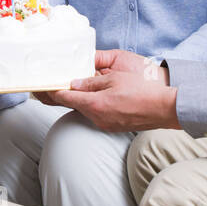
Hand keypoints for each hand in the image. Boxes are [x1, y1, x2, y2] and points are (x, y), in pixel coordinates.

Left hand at [47, 68, 179, 132]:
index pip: (66, 98)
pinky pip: (97, 115)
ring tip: (73, 89)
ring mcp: (105, 124)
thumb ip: (91, 83)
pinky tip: (96, 98)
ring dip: (79, 100)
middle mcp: (97, 118)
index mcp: (94, 104)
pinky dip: (92, 106)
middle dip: (63, 96)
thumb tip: (75, 84)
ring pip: (86, 110)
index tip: (43, 86)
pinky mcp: (113, 126)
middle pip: (74, 105)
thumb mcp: (114, 79)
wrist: (163, 108)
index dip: (52, 91)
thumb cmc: (141, 91)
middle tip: (50, 88)